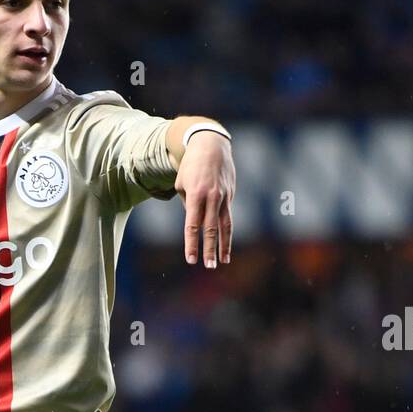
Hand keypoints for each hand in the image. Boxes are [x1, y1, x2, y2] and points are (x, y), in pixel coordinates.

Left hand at [175, 132, 235, 267]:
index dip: (192, 244)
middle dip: (210, 249)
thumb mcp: (181, 184)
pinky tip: (225, 245)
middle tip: (209, 266)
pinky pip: (227, 217)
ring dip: (224, 245)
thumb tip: (196, 222)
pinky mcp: (231, 195)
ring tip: (223, 261)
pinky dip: (227, 232)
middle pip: (211, 229)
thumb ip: (188, 205)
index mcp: (196, 196)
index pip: (192, 226)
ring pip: (225, 225)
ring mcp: (223, 197)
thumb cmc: (191, 166)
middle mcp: (212, 198)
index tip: (191, 260)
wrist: (212, 145)